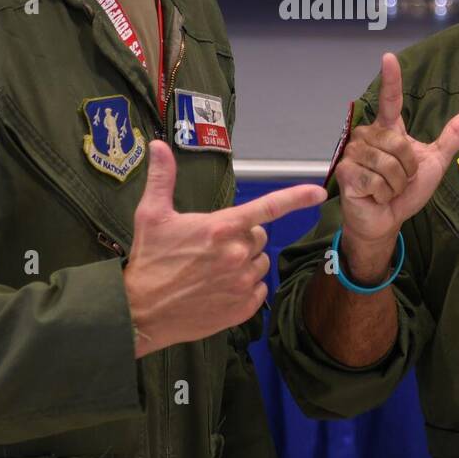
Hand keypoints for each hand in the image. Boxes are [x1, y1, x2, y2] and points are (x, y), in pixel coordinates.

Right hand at [124, 140, 325, 354]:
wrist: (140, 312)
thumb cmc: (148, 260)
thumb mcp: (151, 214)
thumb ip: (162, 178)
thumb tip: (157, 145)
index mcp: (221, 227)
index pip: (268, 207)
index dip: (296, 198)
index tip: (318, 193)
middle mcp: (237, 254)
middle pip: (259, 236)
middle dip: (243, 237)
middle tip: (213, 246)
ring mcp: (242, 283)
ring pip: (260, 263)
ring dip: (245, 262)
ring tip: (214, 269)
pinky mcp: (243, 308)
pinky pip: (259, 289)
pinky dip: (246, 288)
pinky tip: (220, 288)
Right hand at [334, 52, 458, 279]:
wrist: (385, 219)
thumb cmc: (405, 190)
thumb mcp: (434, 162)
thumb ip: (452, 138)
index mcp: (389, 129)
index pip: (391, 100)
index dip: (392, 79)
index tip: (389, 57)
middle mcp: (368, 135)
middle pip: (398, 144)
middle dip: (407, 169)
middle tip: (400, 179)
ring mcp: (354, 152)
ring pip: (388, 163)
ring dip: (396, 183)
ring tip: (387, 188)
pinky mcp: (346, 172)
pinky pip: (376, 179)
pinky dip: (384, 193)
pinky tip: (376, 195)